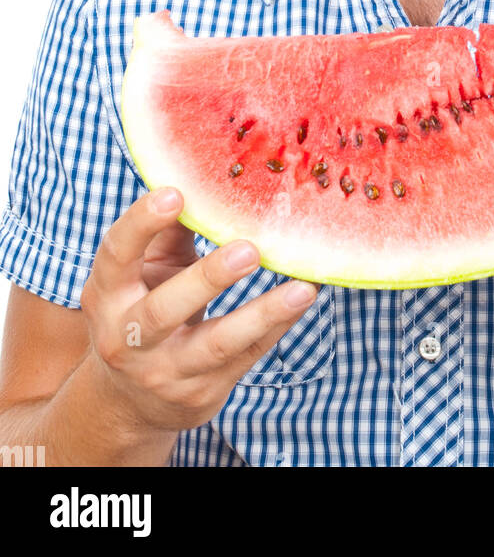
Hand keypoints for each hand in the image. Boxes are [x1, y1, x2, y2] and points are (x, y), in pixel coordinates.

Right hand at [80, 187, 318, 433]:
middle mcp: (127, 338)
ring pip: (216, 343)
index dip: (141, 223)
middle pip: (164, 310)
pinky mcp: (202, 391)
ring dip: (262, 314)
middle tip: (249, 250)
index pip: (115, 256)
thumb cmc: (143, 309)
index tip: (174, 193)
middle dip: (208, 279)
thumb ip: (169, 230)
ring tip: (300, 288)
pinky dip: (277, 326)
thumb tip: (203, 178)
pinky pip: (246, 356)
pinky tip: (302, 299)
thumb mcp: (144, 271)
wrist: (131, 401)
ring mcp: (165, 371)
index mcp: (106, 296)